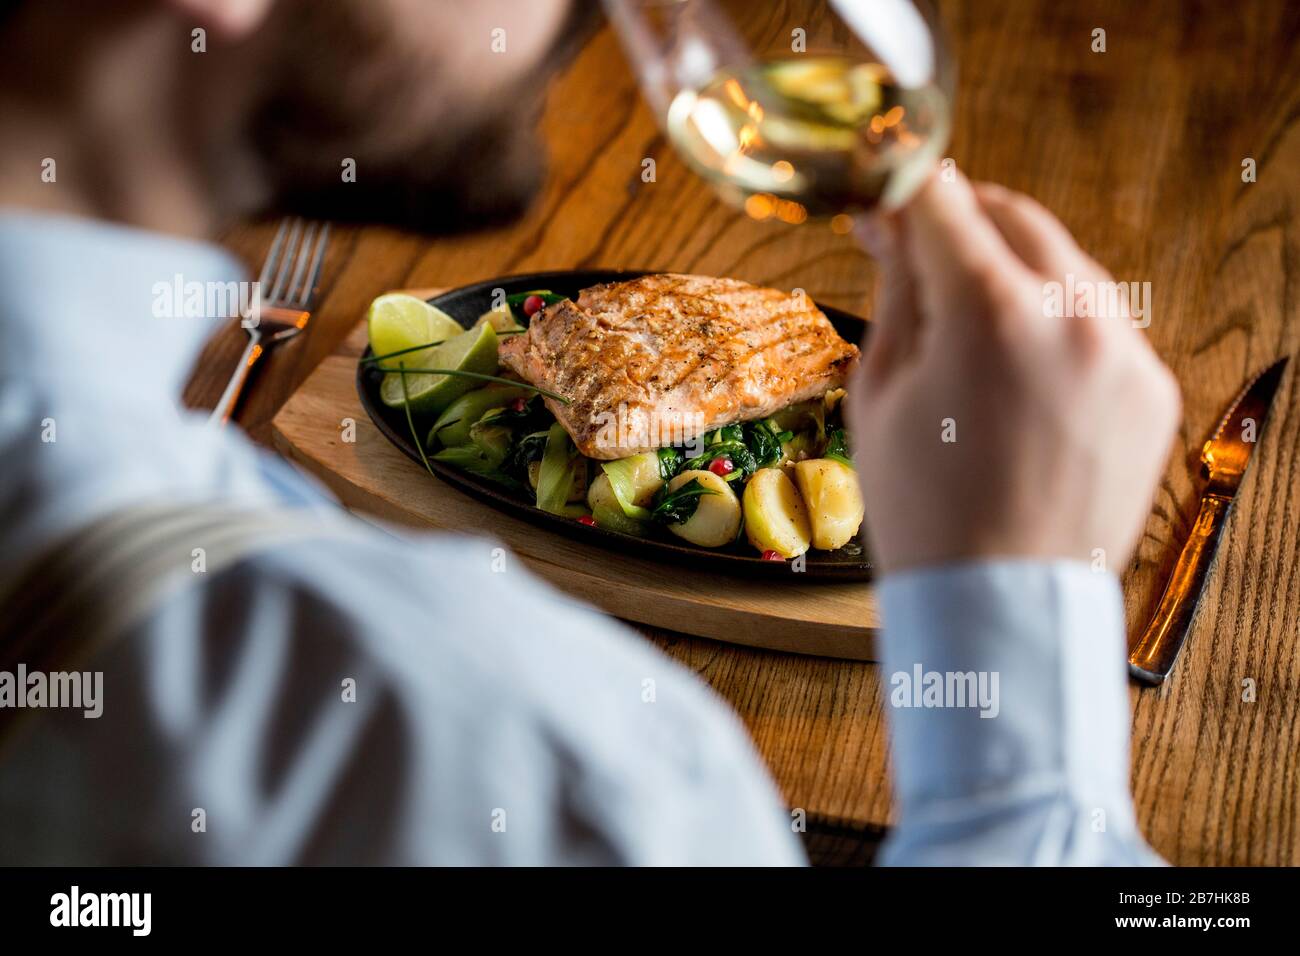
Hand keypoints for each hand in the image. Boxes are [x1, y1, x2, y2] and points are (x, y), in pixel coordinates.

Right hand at [845, 169, 1180, 574]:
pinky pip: (1097, 325)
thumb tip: (895, 226)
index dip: (903, 193)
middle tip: (920, 249)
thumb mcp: (881, 392)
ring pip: (1063, 265)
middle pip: (1015, 215)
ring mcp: (1124, 352)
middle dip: (963, 220)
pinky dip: (1053, 327)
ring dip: (1013, 271)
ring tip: (969, 326)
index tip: (884, 204)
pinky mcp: (1151, 388)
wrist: (999, 603)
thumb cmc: (922, 507)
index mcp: (990, 313)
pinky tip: (1017, 377)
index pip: (944, 202)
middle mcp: (1072, 316)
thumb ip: (897, 289)